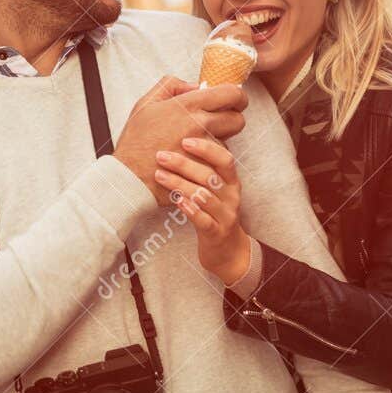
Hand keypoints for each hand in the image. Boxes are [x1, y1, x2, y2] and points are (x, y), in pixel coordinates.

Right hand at [114, 78, 247, 206]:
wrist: (130, 178)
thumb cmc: (135, 141)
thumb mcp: (145, 103)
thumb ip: (171, 85)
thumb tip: (196, 85)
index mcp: (188, 105)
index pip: (232, 94)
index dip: (237, 96)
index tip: (233, 101)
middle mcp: (200, 124)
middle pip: (238, 120)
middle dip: (232, 120)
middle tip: (219, 123)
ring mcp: (205, 149)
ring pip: (228, 142)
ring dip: (218, 143)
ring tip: (197, 147)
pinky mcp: (206, 169)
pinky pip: (219, 163)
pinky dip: (210, 162)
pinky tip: (194, 162)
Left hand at [153, 136, 248, 283]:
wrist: (228, 252)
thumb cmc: (214, 215)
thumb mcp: (214, 192)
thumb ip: (202, 172)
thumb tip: (176, 146)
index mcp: (232, 183)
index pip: (225, 160)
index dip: (206, 148)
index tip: (185, 140)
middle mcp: (232, 197)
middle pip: (209, 176)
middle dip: (183, 164)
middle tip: (161, 156)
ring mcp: (226, 216)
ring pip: (204, 196)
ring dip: (180, 184)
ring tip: (159, 175)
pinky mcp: (217, 234)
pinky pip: (204, 220)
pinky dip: (190, 209)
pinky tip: (176, 201)